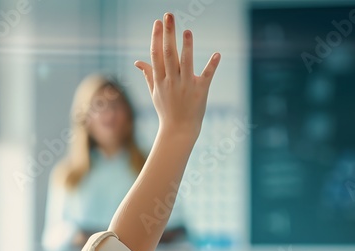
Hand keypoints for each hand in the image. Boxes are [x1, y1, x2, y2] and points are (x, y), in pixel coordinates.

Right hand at [135, 13, 220, 140]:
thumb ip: (148, 74)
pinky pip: (206, 76)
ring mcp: (186, 86)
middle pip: (168, 54)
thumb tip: (137, 61)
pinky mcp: (200, 91)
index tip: (157, 22)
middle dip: (168, 34)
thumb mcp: (154, 92)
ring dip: (186, 47)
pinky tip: (217, 54)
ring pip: (186, 63)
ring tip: (187, 31)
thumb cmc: (166, 110)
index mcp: (160, 80)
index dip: (156, 38)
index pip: (156, 55)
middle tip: (168, 16)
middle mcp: (171, 81)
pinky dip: (212, 66)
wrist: (178, 131)